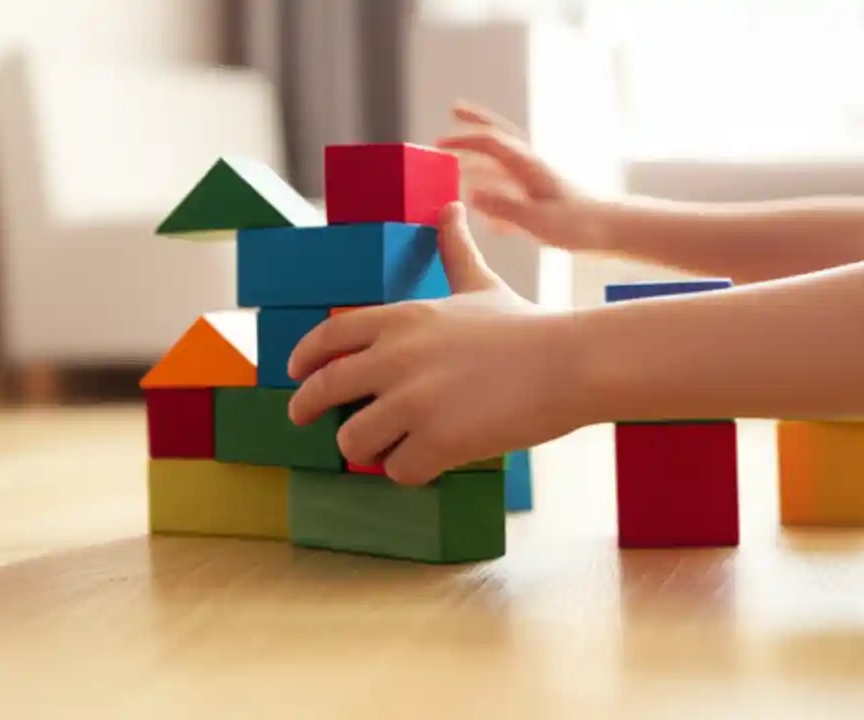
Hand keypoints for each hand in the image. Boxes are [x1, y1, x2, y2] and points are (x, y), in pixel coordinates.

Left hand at [287, 202, 587, 484]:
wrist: (570, 362)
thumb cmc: (528, 325)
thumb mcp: (480, 284)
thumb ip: (455, 250)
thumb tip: (450, 207)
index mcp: (401, 318)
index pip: (327, 336)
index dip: (303, 358)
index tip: (293, 373)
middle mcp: (395, 357)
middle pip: (322, 391)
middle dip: (306, 409)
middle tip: (304, 422)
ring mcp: (413, 401)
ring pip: (352, 440)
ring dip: (366, 448)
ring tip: (386, 447)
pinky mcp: (436, 441)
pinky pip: (396, 471)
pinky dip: (408, 472)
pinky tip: (428, 463)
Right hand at [438, 101, 607, 251]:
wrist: (616, 231)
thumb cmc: (581, 224)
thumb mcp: (537, 219)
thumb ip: (503, 207)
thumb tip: (470, 192)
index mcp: (528, 167)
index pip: (491, 143)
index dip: (464, 139)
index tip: (440, 142)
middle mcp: (532, 169)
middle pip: (499, 139)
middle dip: (477, 124)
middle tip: (455, 110)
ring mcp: (538, 185)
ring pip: (504, 167)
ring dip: (481, 163)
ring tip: (460, 166)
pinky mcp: (545, 204)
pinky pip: (514, 195)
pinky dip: (497, 196)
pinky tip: (487, 211)